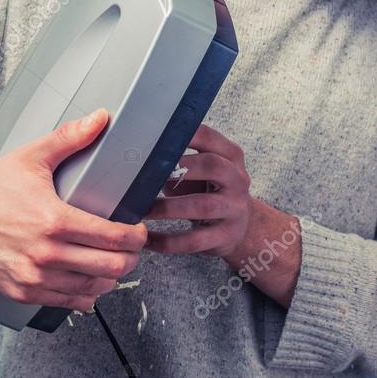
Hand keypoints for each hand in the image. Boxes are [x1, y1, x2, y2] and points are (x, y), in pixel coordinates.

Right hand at [0, 109, 146, 311]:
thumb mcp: (31, 157)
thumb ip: (69, 139)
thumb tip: (100, 117)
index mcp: (54, 220)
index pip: (114, 238)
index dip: (136, 237)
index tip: (138, 232)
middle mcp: (46, 254)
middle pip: (111, 268)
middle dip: (129, 258)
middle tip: (130, 250)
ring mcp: (34, 277)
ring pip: (93, 289)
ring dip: (110, 279)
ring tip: (112, 265)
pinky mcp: (22, 292)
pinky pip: (68, 303)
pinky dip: (85, 295)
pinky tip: (90, 283)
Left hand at [145, 125, 301, 307]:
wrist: (240, 226)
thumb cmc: (209, 191)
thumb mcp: (201, 170)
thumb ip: (178, 159)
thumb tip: (136, 156)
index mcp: (230, 156)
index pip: (208, 137)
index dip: (183, 135)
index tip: (155, 138)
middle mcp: (237, 179)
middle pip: (212, 166)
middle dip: (179, 168)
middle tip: (147, 176)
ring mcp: (234, 209)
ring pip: (202, 206)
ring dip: (169, 208)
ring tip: (143, 211)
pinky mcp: (225, 236)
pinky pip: (194, 241)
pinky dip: (168, 242)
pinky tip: (148, 240)